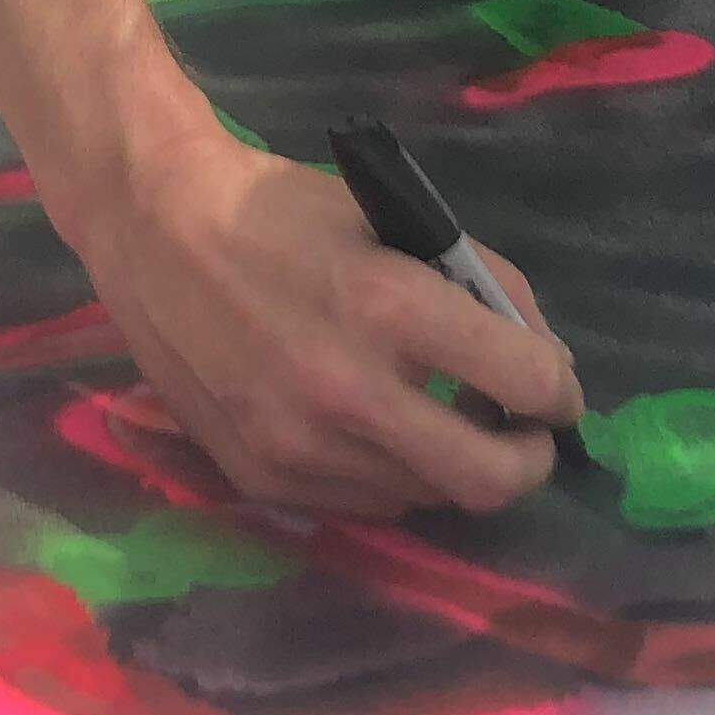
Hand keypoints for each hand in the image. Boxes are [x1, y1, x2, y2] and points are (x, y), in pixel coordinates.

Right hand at [75, 118, 578, 518]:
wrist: (153, 228)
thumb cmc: (281, 212)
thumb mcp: (396, 221)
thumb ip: (478, 287)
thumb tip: (542, 361)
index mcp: (388, 307)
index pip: (526, 380)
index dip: (561, 389)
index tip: (556, 388)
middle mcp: (346, 391)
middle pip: (489, 479)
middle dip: (528, 459)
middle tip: (523, 432)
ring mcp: (299, 446)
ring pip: (428, 496)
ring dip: (452, 463)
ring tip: (441, 421)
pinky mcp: (261, 478)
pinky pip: (364, 502)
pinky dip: (391, 473)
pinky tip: (377, 431)